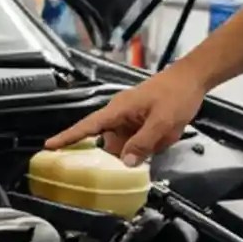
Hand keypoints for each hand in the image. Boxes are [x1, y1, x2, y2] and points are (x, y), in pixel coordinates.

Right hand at [45, 65, 207, 166]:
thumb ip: (143, 143)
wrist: (193, 78)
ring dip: (140, 148)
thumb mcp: (163, 122)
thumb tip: (125, 163)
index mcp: (118, 110)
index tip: (49, 147)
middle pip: (106, 143)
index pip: (87, 126)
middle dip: (118, 154)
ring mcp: (129, 120)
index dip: (67, 138)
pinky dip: (148, 145)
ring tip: (160, 139)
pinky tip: (163, 138)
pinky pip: (136, 142)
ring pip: (125, 145)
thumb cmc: (176, 94)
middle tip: (125, 160)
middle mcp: (119, 116)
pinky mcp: (139, 124)